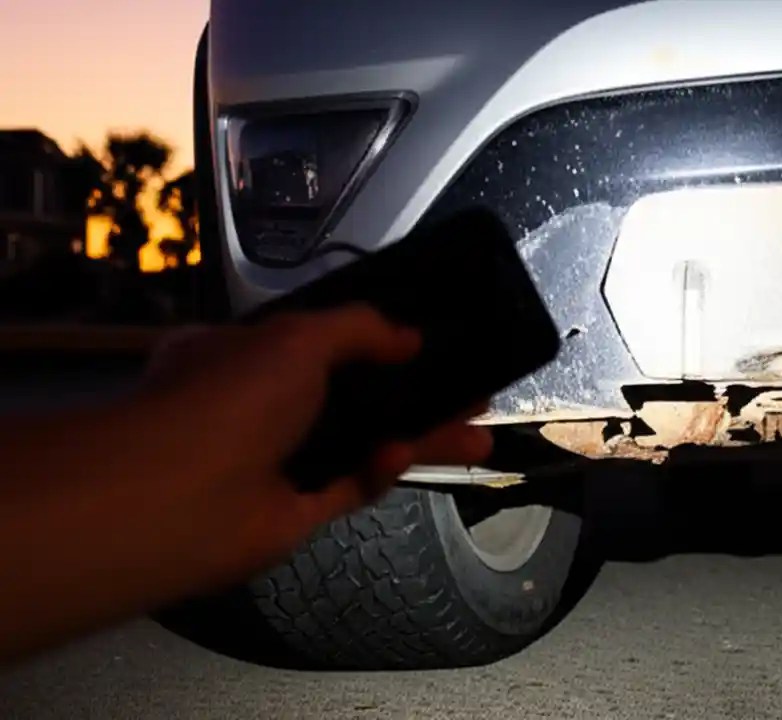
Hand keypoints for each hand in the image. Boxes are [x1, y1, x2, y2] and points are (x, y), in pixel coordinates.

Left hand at [139, 304, 493, 585]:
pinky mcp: (293, 511)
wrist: (177, 500)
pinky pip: (349, 487)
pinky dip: (379, 473)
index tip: (421, 339)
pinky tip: (403, 457)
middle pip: (351, 393)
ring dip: (415, 435)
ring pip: (360, 441)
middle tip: (468, 390)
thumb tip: (411, 336)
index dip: (370, 337)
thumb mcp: (298, 336)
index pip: (312, 339)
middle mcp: (255, 404)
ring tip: (477, 431)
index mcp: (240, 351)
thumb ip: (361, 328)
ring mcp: (275, 460)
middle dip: (410, 390)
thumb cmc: (231, 398)